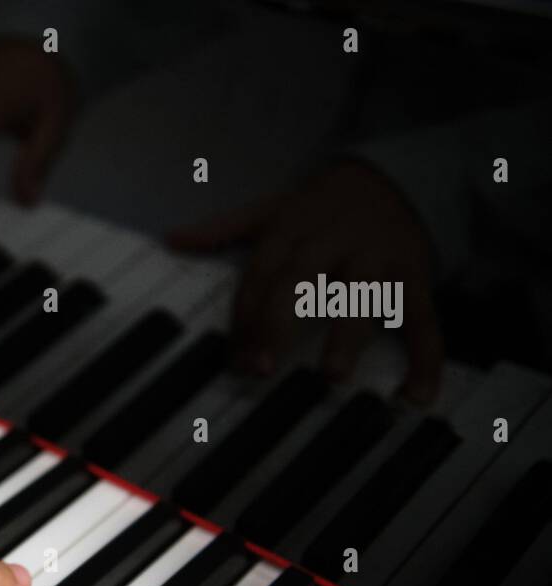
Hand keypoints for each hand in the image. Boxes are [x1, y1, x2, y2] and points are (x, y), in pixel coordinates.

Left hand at [168, 161, 443, 404]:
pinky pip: (424, 317)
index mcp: (293, 229)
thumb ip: (223, 228)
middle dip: (280, 322)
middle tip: (261, 367)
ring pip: (363, 296)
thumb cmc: (321, 207)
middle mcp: (332, 242)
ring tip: (332, 374)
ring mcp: (376, 258)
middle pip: (303, 280)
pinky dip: (427, 357)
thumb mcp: (272, 209)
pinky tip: (417, 394)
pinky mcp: (416, 274)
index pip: (261, 273)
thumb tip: (173, 237)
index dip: (244, 314)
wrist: (395, 175)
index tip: (233, 356)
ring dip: (348, 334)